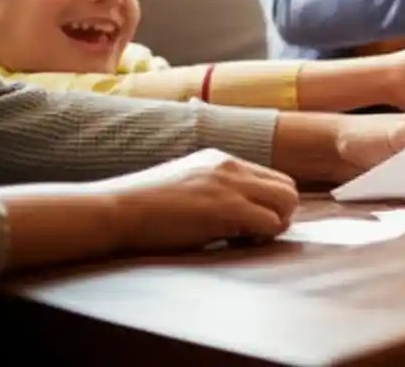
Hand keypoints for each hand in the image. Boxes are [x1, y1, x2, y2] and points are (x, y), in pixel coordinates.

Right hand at [100, 149, 299, 251]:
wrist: (116, 210)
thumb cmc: (143, 207)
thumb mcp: (186, 184)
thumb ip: (215, 191)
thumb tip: (240, 213)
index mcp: (222, 160)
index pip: (271, 178)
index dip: (267, 205)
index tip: (248, 224)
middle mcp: (231, 166)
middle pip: (287, 187)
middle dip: (280, 214)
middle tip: (254, 234)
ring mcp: (230, 184)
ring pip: (287, 202)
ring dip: (275, 225)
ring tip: (245, 239)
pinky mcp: (227, 207)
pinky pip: (270, 222)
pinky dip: (263, 236)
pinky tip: (235, 243)